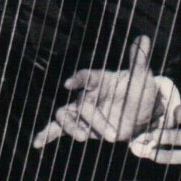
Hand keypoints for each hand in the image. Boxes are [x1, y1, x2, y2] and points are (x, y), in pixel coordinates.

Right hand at [32, 35, 161, 146]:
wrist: (141, 111)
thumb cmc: (140, 91)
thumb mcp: (142, 77)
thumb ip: (139, 60)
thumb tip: (144, 38)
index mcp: (100, 80)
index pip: (87, 77)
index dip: (78, 79)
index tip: (71, 84)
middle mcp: (88, 94)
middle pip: (81, 103)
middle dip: (96, 119)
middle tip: (113, 134)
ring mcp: (82, 110)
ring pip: (66, 115)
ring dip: (72, 127)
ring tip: (83, 137)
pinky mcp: (81, 125)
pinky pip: (59, 128)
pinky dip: (47, 134)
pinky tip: (36, 143)